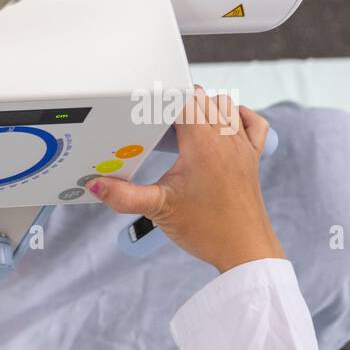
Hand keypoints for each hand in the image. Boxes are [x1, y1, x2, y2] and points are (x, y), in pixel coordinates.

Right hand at [88, 88, 284, 272]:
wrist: (244, 250)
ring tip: (183, 124)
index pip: (186, 100)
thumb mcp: (158, 209)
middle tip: (158, 122)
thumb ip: (124, 196)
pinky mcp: (252, 158)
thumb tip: (96, 186)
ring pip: (226, 106)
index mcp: (202, 144)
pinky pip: (253, 123)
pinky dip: (238, 117)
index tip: (148, 108)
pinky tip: (224, 125)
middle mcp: (225, 139)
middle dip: (180, 103)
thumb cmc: (208, 230)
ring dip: (206, 107)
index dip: (165, 99)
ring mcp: (242, 147)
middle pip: (203, 99)